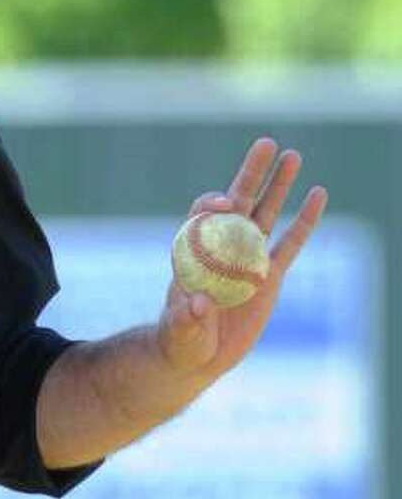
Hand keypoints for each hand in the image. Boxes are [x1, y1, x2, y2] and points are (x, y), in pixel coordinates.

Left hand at [157, 137, 326, 381]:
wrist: (197, 355)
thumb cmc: (180, 341)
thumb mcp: (180, 331)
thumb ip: (186, 318)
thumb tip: (198, 303)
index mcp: (194, 254)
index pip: (202, 217)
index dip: (212, 204)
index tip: (225, 203)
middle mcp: (220, 249)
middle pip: (238, 203)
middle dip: (251, 174)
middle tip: (266, 143)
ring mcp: (246, 258)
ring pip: (266, 215)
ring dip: (278, 186)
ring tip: (293, 155)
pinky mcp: (268, 275)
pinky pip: (290, 244)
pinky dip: (304, 221)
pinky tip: (317, 195)